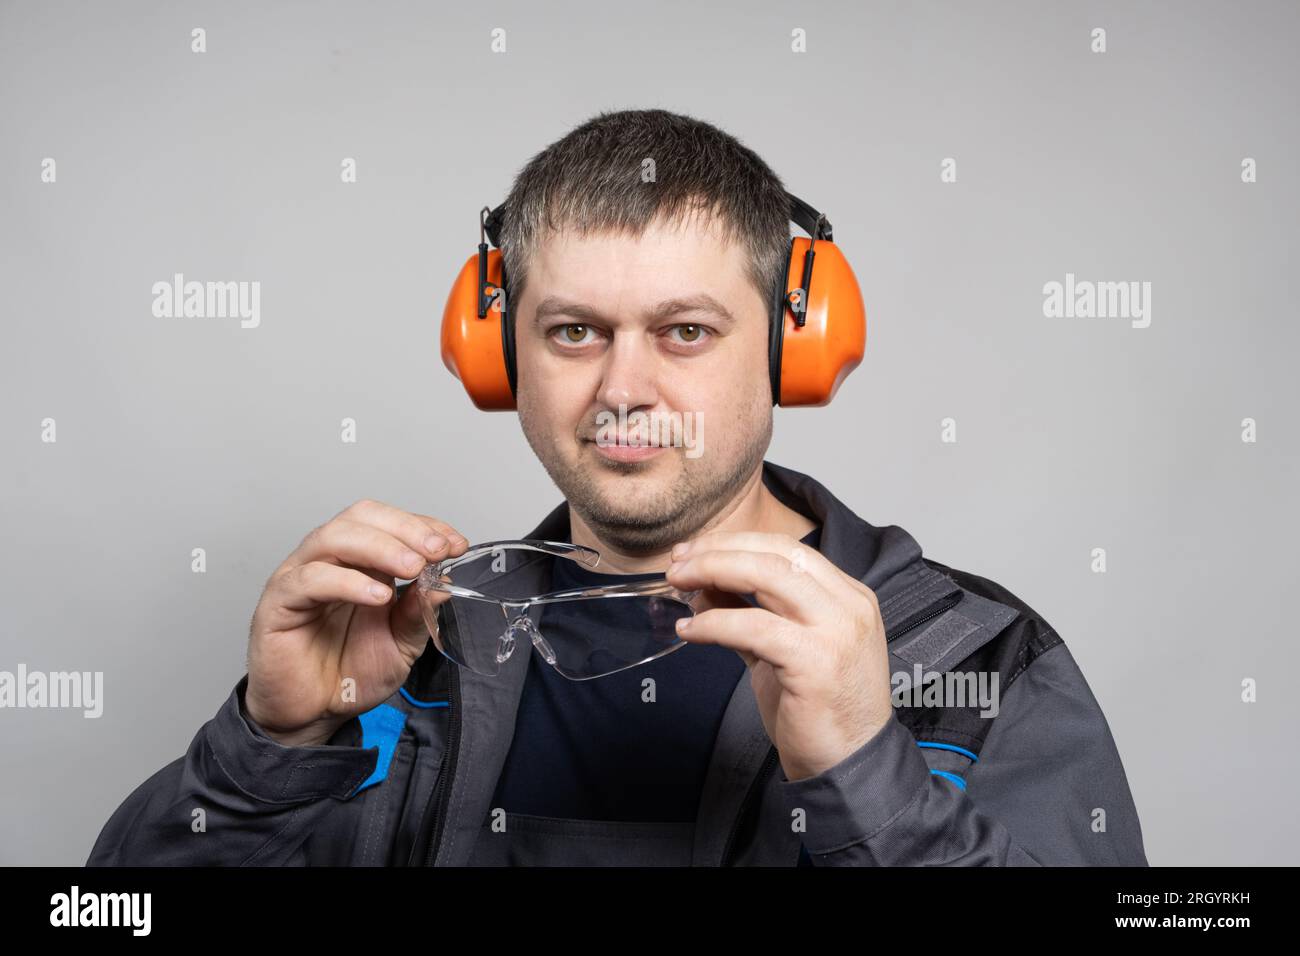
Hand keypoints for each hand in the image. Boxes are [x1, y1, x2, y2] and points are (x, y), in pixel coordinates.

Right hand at [244, 499, 468, 745]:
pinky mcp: (278, 603)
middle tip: (436, 551)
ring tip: (412, 568)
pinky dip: (347, 581)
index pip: (389, 523)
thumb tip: (444, 584)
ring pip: (334, 537)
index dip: (424, 526)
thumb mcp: (401, 644)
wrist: (314, 716)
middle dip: (405, 529)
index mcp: (360, 562)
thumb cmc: (350, 673)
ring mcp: (300, 576)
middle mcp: (329, 560)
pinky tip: (378, 596)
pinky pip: (309, 579)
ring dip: (380, 547)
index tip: (455, 544)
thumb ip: (418, 613)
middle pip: (361, 518)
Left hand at [665, 531, 892, 781]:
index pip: (786, 548)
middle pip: (775, 553)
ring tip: (678, 583)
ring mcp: (837, 631)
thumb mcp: (781, 649)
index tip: (694, 550)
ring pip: (767, 576)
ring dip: (713, 572)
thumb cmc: (818, 710)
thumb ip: (748, 614)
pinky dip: (714, 622)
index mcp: (846, 596)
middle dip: (718, 551)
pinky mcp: (816, 662)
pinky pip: (754, 627)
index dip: (734, 543)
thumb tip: (702, 585)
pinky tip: (690, 630)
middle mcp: (848, 606)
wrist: (849, 766)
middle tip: (678, 562)